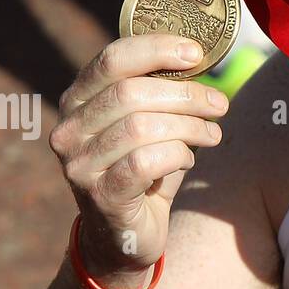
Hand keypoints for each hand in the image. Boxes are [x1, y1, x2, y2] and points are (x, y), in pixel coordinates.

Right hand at [49, 35, 228, 280]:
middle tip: (219, 104)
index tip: (195, 53)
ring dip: (188, 127)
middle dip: (185, 95)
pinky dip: (178, 156)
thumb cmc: (142, 173)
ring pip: (142, 127)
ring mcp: (79, 165)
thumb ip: (160, 94)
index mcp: (77, 101)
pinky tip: (188, 160)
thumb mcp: (147, 126)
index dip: (155, 50)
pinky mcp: (100, 195)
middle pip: (131, 93)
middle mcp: (69, 130)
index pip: (111, 60)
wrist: (124, 238)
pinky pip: (147, 162)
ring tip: (212, 134)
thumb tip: (198, 60)